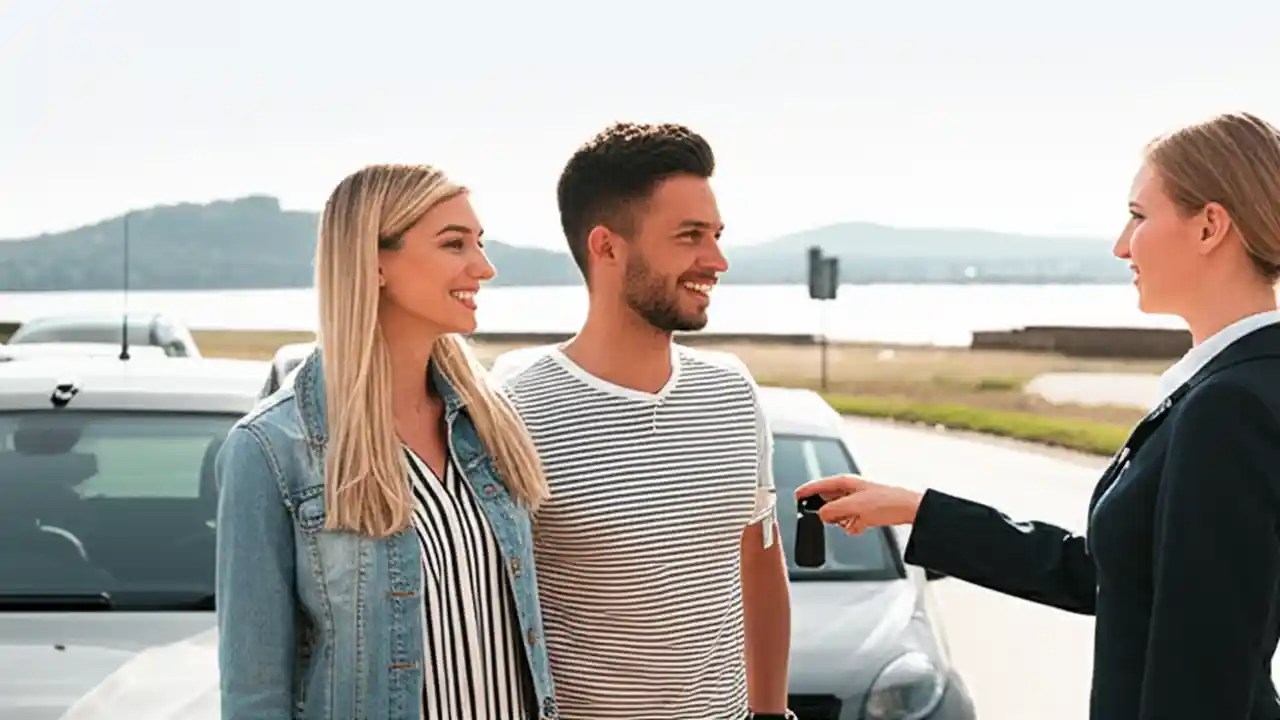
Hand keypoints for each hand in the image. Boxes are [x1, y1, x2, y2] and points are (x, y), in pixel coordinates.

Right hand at [794, 474, 923, 534]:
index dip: (806, 491)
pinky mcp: (865, 512)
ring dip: (841, 521)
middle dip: (828, 512)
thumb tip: (821, 515)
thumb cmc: (887, 501)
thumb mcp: (853, 506)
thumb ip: (832, 510)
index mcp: (845, 482)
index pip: (818, 485)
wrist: (908, 509)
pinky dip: (852, 526)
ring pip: (838, 513)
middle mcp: (850, 490)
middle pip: (828, 501)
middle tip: (830, 518)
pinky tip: (858, 526)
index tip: (796, 497)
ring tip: (850, 522)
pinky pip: (850, 521)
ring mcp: (857, 501)